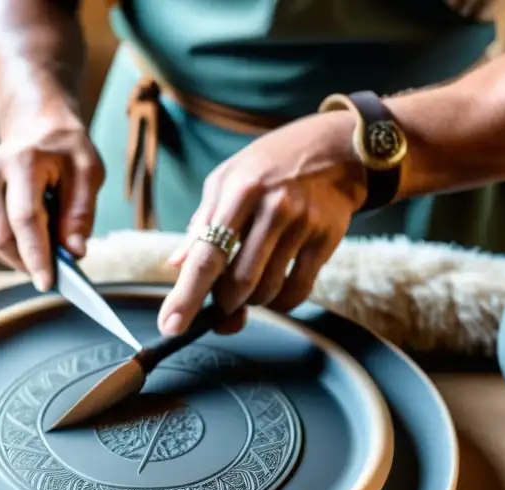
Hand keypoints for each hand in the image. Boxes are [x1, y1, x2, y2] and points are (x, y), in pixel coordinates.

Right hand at [0, 108, 103, 290]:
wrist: (35, 132)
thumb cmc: (64, 155)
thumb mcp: (89, 174)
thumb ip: (82, 212)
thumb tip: (74, 251)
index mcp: (21, 160)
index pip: (24, 218)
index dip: (36, 255)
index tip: (47, 283)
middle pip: (0, 237)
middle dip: (27, 261)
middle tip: (54, 268)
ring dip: (18, 256)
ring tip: (41, 236)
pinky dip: (6, 249)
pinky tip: (22, 231)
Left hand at [159, 111, 366, 335]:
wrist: (333, 147)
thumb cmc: (269, 166)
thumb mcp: (228, 178)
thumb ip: (202, 221)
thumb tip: (176, 264)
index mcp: (239, 191)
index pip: (207, 255)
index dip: (186, 296)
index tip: (171, 326)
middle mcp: (273, 207)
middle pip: (239, 282)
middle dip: (224, 303)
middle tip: (221, 301)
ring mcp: (304, 224)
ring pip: (268, 291)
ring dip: (252, 302)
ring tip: (250, 286)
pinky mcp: (327, 238)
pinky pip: (299, 290)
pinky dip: (281, 302)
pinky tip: (276, 291)